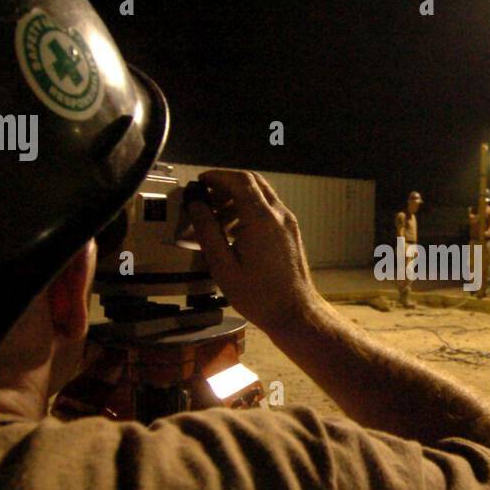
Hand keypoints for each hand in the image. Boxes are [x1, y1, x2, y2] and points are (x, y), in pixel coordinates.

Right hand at [185, 169, 321, 335]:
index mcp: (262, 220)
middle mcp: (279, 216)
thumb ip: (207, 231)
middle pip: (252, 182)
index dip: (217, 176)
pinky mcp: (290, 233)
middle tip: (207, 198)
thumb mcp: (223, 265)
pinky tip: (234, 231)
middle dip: (226, 184)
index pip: (239, 180)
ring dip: (237, 199)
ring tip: (216, 219)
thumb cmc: (261, 296)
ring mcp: (287, 223)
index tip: (201, 182)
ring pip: (261, 195)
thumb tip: (196, 206)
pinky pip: (268, 210)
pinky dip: (249, 210)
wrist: (294, 312)